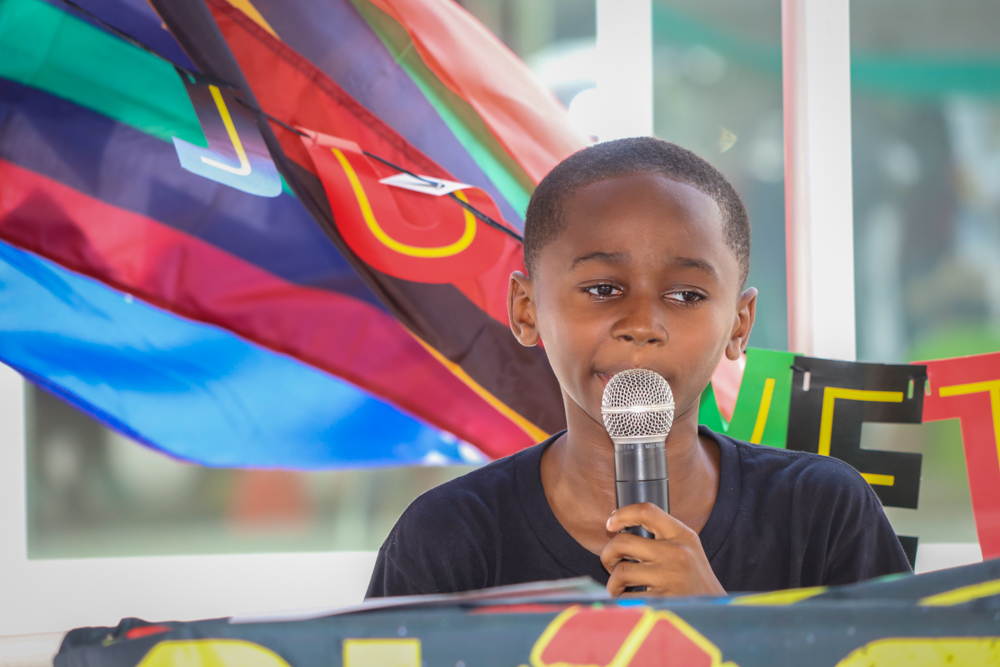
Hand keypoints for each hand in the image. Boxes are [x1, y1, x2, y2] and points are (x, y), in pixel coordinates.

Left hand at [601, 502, 725, 596]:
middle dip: (608, 554)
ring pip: (621, 572)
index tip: (610, 524)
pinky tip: (626, 599)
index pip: (647, 511)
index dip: (622, 514)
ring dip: (613, 582)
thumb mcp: (687, 547)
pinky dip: (621, 599)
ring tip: (618, 586)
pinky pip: (628, 597)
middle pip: (623, 542)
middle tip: (611, 563)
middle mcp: (677, 552)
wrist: (716, 611)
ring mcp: (671, 577)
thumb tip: (619, 526)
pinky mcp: (664, 600)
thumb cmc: (693, 578)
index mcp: (682, 534)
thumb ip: (662, 535)